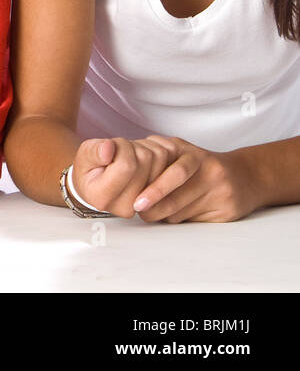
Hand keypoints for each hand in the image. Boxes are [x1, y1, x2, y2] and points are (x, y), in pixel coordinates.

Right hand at [71, 136, 175, 217]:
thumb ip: (93, 151)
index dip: (121, 147)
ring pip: (160, 157)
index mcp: (102, 197)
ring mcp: (145, 205)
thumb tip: (108, 149)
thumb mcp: (84, 155)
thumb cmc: (90, 169)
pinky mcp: (160, 199)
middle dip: (133, 146)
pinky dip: (158, 151)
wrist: (98, 184)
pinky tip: (142, 158)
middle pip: (145, 160)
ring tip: (129, 154)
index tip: (111, 146)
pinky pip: (170, 162)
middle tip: (119, 149)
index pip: (126, 166)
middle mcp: (126, 206)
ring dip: (146, 147)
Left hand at [127, 135, 260, 222]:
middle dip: (153, 209)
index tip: (136, 202)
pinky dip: (181, 220)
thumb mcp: (177, 154)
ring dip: (164, 216)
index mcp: (187, 150)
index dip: (151, 190)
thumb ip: (153, 162)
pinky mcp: (227, 207)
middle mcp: (206, 166)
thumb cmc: (199, 166)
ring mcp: (219, 188)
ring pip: (181, 212)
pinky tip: (178, 214)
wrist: (245, 176)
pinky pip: (194, 220)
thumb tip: (125, 182)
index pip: (170, 173)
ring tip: (156, 212)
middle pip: (174, 198)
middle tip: (141, 211)